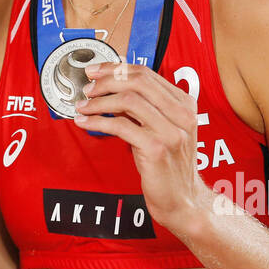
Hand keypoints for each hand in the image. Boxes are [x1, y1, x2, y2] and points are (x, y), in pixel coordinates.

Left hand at [73, 61, 210, 229]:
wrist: (182, 199)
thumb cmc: (168, 164)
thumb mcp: (162, 128)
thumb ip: (143, 107)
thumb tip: (110, 86)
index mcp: (185, 103)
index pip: (146, 73)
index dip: (115, 69)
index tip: (95, 71)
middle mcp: (182, 114)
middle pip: (138, 82)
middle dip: (106, 81)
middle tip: (87, 88)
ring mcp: (171, 131)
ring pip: (128, 100)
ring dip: (99, 102)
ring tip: (83, 107)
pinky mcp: (157, 149)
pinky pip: (121, 126)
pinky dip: (98, 122)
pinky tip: (86, 123)